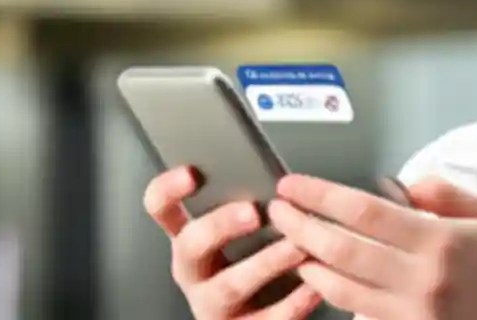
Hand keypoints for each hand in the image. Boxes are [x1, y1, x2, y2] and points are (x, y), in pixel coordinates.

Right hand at [143, 166, 322, 318]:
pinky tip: (315, 284)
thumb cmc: (259, 259)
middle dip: (220, 226)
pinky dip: (294, 302)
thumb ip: (250, 203)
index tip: (192, 172)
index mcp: (191, 238)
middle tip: (253, 212)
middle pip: (190, 245)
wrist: (263, 314)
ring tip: (296, 246)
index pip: (161, 209)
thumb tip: (277, 177)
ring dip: (265, 263)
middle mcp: (194, 271)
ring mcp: (213, 304)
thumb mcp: (245, 230)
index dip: (168, 190)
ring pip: (230, 285)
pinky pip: (267, 318)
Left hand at [267, 174, 476, 319]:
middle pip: (341, 250)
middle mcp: (422, 281)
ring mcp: (414, 314)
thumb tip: (403, 186)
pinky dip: (336, 293)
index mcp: (441, 242)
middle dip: (301, 227)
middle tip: (280, 210)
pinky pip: (360, 313)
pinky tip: (325, 277)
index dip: (321, 195)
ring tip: (294, 243)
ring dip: (310, 264)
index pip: (364, 212)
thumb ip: (443, 195)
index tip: (295, 184)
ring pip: (341, 288)